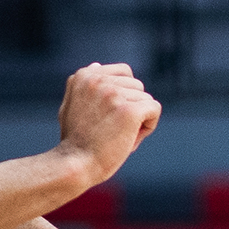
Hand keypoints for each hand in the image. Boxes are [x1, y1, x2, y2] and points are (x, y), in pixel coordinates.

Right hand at [54, 64, 161, 185]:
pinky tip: (131, 137)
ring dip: (140, 119)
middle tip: (114, 128)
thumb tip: (97, 65)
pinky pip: (154, 109)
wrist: (76, 163)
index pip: (124, 73)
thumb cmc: (76, 140)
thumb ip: (87, 86)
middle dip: (133, 107)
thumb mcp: (73, 104)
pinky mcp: (129, 110)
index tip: (111, 114)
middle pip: (138, 86)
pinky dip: (149, 126)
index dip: (126, 95)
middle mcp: (99, 80)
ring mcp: (114, 94)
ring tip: (119, 135)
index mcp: (85, 75)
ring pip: (146, 99)